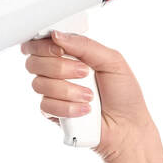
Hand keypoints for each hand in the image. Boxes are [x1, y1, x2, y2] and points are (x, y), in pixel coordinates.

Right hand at [19, 31, 153, 162]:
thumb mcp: (112, 61)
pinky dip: (68, 108)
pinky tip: (85, 111)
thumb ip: (85, 45)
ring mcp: (54, 93)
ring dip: (68, 90)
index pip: (41, 43)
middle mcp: (58, 72)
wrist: (128, 127)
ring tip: (90, 96)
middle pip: (34, 62)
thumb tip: (56, 35)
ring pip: (39, 84)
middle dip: (59, 68)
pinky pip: (46, 106)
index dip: (44, 45)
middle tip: (84, 73)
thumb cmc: (124, 94)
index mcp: (72, 55)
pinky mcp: (53, 113)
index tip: (60, 50)